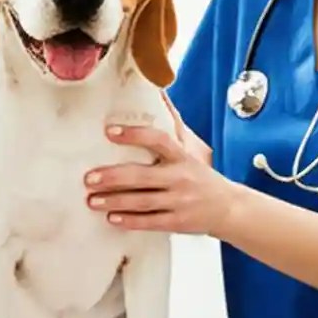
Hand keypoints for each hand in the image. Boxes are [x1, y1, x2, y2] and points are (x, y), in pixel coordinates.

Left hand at [85, 124, 239, 235]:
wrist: (229, 209)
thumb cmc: (202, 177)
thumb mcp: (192, 152)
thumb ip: (173, 131)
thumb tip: (160, 95)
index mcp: (182, 157)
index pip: (158, 140)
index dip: (134, 134)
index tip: (109, 131)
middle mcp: (180, 177)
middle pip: (142, 176)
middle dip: (112, 178)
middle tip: (88, 178)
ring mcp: (179, 201)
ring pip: (142, 201)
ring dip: (114, 201)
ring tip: (92, 200)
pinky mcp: (178, 222)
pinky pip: (150, 222)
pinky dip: (129, 220)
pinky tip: (112, 218)